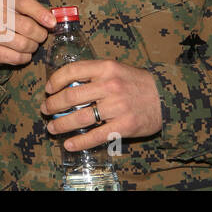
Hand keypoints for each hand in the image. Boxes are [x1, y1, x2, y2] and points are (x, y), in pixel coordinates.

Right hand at [0, 0, 54, 69]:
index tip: (52, 23)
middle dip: (40, 34)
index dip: (40, 13)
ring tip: (31, 44)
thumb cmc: (9, 20)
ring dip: (33, 47)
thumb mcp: (19, 8)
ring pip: (23, 44)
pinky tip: (22, 53)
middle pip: (27, 26)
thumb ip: (35, 11)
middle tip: (41, 36)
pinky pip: (17, 57)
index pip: (24, 3)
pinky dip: (25, 57)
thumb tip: (53, 22)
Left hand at [41, 60, 161, 150]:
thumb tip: (64, 85)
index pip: (71, 71)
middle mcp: (110, 86)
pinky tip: (69, 144)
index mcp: (106, 68)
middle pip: (71, 96)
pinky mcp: (124, 126)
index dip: (55, 81)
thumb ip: (93, 74)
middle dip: (53, 105)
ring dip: (61, 125)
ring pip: (80, 118)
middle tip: (45, 110)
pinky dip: (79, 142)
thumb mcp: (116, 69)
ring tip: (52, 128)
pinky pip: (96, 136)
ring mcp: (117, 107)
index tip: (48, 89)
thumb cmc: (136, 83)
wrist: (166, 98)